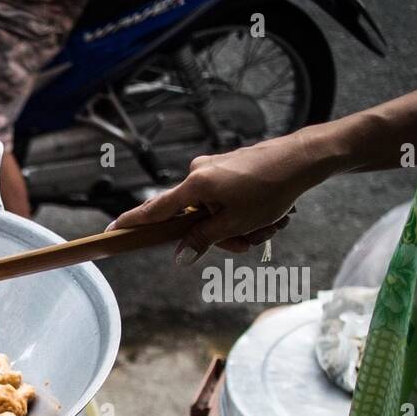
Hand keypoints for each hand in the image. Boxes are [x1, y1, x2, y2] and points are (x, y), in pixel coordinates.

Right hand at [108, 131, 326, 262]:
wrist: (306, 158)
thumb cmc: (271, 189)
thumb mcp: (236, 224)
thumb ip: (203, 240)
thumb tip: (180, 257)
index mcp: (194, 186)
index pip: (154, 210)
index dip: (133, 223)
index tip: (111, 230)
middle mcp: (200, 174)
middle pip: (194, 218)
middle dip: (222, 236)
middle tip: (249, 242)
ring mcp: (216, 169)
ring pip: (217, 212)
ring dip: (241, 226)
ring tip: (270, 225)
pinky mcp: (231, 168)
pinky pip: (229, 199)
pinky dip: (247, 212)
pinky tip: (272, 213)